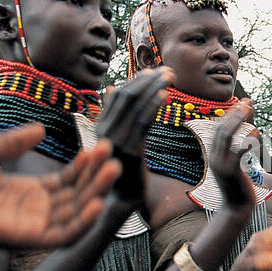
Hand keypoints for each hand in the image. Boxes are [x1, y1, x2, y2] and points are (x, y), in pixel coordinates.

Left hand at [0, 123, 119, 248]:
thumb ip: (15, 142)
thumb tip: (41, 128)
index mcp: (24, 193)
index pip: (65, 182)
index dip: (83, 166)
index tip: (98, 146)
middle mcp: (32, 211)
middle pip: (75, 196)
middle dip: (96, 176)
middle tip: (112, 155)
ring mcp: (30, 226)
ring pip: (75, 214)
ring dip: (96, 194)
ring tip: (112, 170)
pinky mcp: (25, 239)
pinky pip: (62, 236)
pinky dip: (83, 222)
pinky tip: (97, 202)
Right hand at [97, 67, 172, 199]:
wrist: (121, 199)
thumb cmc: (123, 169)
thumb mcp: (115, 140)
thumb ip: (113, 116)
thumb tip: (110, 88)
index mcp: (101, 126)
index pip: (118, 95)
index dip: (136, 80)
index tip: (153, 72)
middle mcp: (105, 131)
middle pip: (127, 96)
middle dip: (148, 80)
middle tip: (167, 71)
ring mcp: (117, 140)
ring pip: (136, 106)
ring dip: (155, 88)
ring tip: (171, 77)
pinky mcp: (131, 151)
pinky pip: (143, 123)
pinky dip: (153, 106)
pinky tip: (165, 96)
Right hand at [208, 100, 256, 206]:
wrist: (236, 210)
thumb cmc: (239, 188)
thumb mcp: (234, 168)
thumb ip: (235, 154)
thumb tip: (245, 140)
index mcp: (213, 155)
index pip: (218, 130)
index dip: (229, 115)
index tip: (241, 105)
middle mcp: (214, 158)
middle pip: (221, 129)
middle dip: (234, 113)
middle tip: (248, 102)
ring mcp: (221, 165)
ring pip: (226, 136)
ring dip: (238, 120)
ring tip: (250, 109)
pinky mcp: (231, 172)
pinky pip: (238, 151)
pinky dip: (247, 140)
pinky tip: (256, 132)